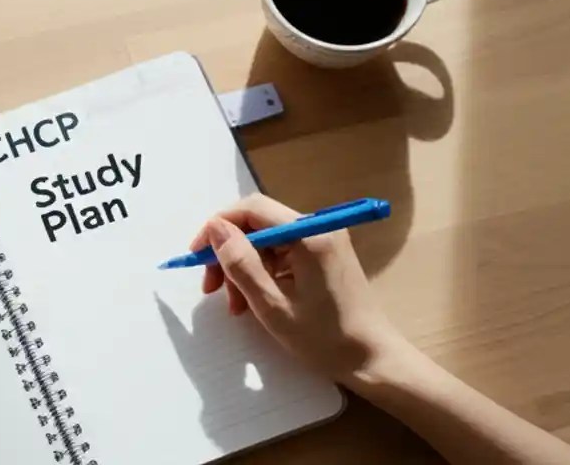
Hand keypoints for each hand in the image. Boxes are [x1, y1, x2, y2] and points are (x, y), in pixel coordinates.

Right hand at [191, 194, 408, 384]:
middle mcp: (318, 228)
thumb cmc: (325, 338)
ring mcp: (323, 241)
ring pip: (266, 241)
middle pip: (257, 223)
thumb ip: (241, 263)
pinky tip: (254, 301)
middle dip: (229, 252)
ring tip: (235, 305)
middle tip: (211, 288)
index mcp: (309, 234)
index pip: (252, 209)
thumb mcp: (273, 305)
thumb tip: (215, 229)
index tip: (197, 257)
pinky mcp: (323, 256)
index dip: (218, 228)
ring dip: (243, 268)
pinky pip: (281, 254)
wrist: (373, 360)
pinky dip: (262, 274)